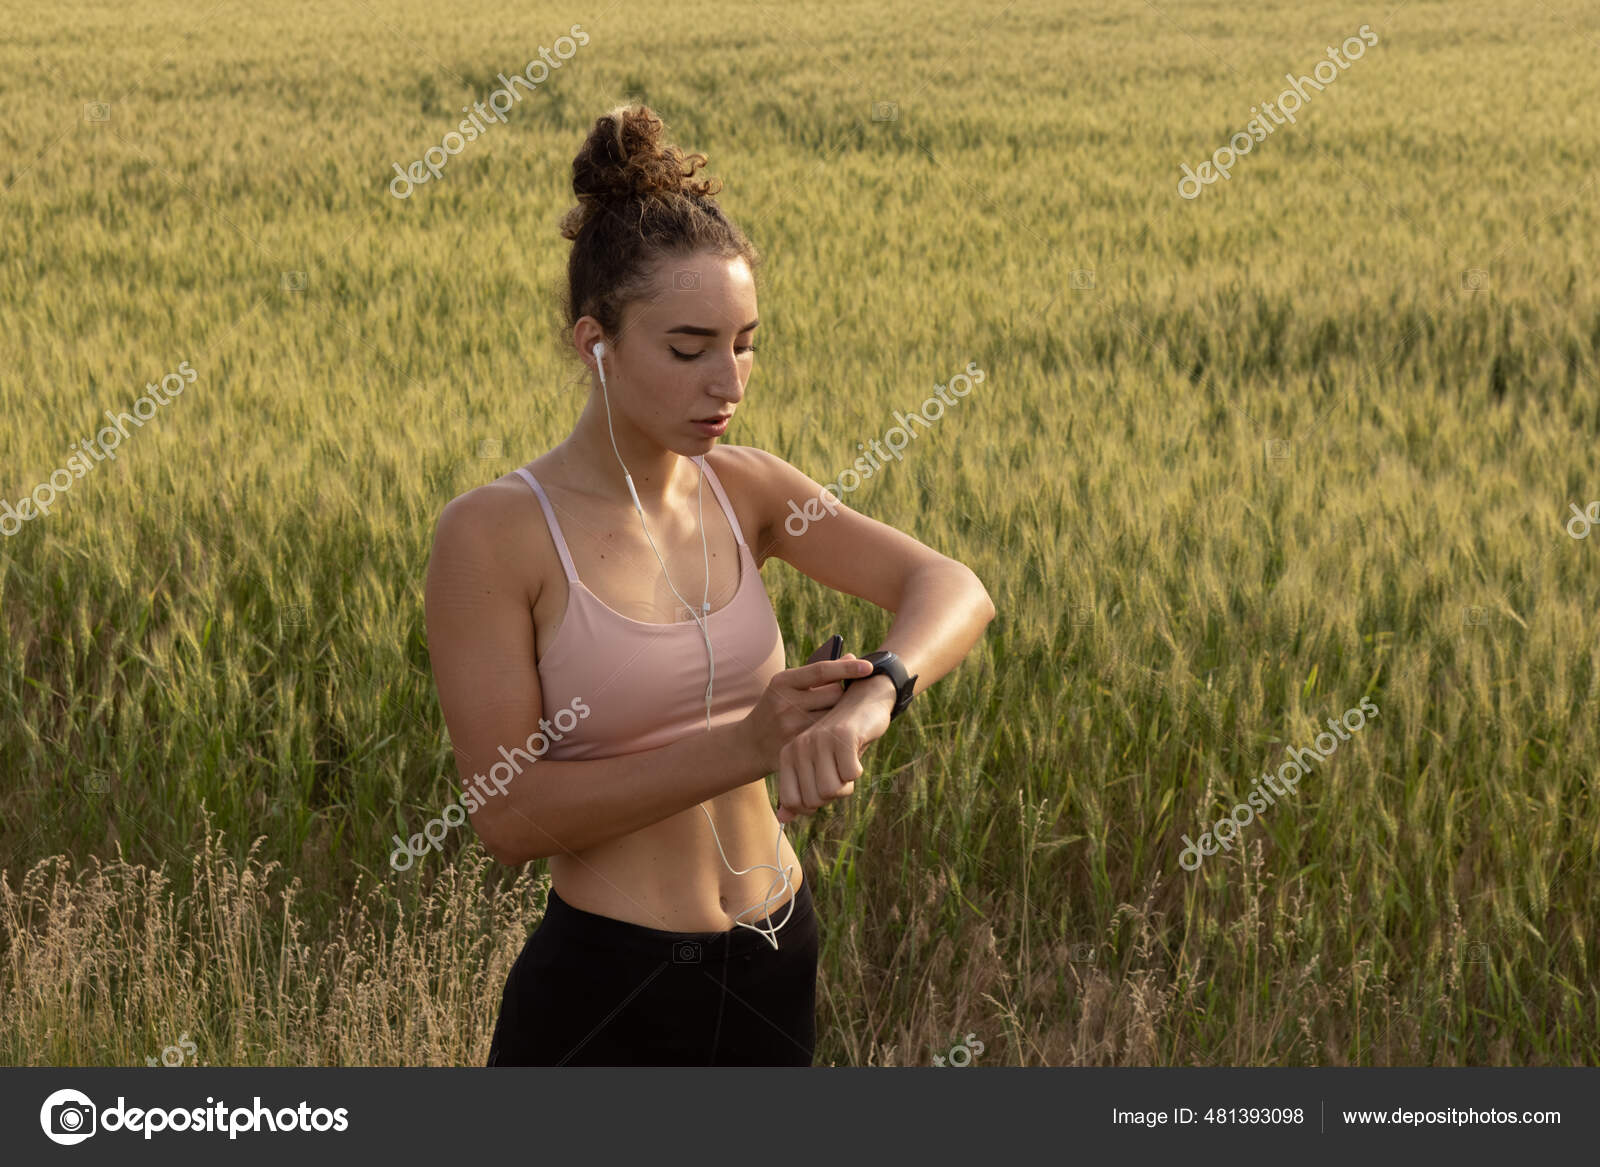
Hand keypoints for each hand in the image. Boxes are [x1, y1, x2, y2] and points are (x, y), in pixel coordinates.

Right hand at [742, 654, 874, 776]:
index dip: (848, 668)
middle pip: (833, 694)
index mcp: (783, 682)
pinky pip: (828, 737)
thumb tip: (851, 657)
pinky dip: (836, 733)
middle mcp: (785, 703)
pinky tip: (835, 734)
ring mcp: (790, 727)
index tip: (870, 667)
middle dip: (842, 695)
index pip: (821, 670)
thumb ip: (819, 674)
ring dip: (840, 715)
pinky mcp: (796, 747)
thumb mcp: (789, 686)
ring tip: (834, 717)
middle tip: (838, 700)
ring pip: (834, 717)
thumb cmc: (777, 708)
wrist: (750, 744)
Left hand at [774, 673, 895, 823]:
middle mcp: (799, 747)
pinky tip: (856, 752)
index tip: (824, 785)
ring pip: (832, 790)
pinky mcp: (842, 735)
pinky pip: (851, 775)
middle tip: (839, 770)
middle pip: (816, 799)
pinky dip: (858, 770)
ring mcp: (820, 740)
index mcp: (788, 755)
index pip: (794, 802)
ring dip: (847, 783)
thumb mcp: (817, 766)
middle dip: (834, 792)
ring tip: (846, 761)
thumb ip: (799, 792)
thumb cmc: (839, 741)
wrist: (863, 702)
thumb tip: (783, 820)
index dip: (814, 803)